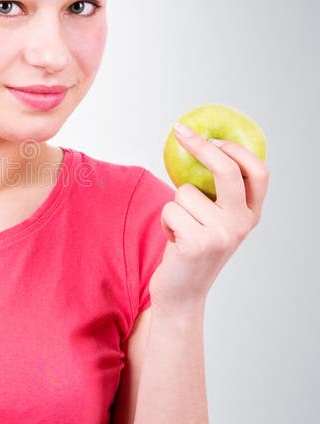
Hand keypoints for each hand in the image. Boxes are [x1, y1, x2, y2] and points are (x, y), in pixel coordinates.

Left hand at [149, 124, 269, 311]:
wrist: (182, 294)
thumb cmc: (191, 249)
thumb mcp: (213, 221)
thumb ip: (216, 194)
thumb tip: (197, 145)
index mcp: (251, 215)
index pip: (258, 172)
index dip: (238, 149)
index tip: (213, 137)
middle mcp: (242, 224)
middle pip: (227, 170)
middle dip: (202, 146)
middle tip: (180, 130)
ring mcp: (222, 235)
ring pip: (185, 192)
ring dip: (173, 206)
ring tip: (180, 229)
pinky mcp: (197, 243)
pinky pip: (170, 209)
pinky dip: (164, 221)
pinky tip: (173, 240)